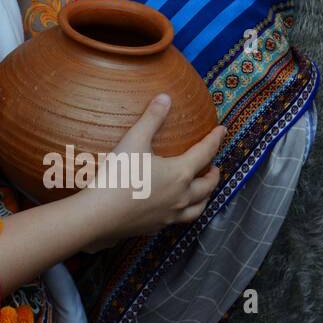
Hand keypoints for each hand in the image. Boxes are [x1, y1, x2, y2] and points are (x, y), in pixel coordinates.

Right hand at [80, 94, 223, 247]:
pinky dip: (185, 212)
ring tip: (204, 192)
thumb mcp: (134, 140)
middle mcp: (181, 196)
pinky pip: (180, 220)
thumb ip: (151, 118)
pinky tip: (176, 209)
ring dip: (206, 198)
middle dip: (214, 175)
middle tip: (215, 166)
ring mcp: (170, 214)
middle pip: (207, 185)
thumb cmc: (118, 175)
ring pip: (198, 208)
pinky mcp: (157, 226)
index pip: (205, 153)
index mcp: (180, 173)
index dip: (215, 140)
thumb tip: (165, 96)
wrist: (100, 214)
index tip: (223, 131)